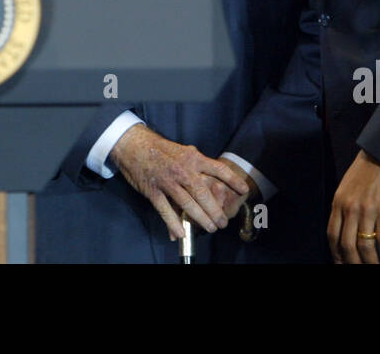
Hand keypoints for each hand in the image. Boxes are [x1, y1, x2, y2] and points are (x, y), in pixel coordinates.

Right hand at [109, 125, 249, 238]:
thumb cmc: (161, 150)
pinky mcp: (154, 191)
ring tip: (210, 228)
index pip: (218, 169)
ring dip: (201, 219)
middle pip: (204, 194)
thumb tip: (212, 174)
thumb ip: (197, 163)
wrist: (135, 146)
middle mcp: (183, 170)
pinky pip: (166, 211)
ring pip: (188, 204)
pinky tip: (181, 233)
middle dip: (216, 211)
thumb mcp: (183, 150)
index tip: (244, 190)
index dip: (233, 180)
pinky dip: (174, 224)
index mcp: (193, 158)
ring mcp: (168, 181)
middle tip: (223, 222)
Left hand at [327, 150, 379, 263]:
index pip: (332, 235)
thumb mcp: (345, 188)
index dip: (336, 254)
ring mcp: (367, 210)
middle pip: (347, 245)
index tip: (340, 263)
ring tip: (376, 266)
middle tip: (358, 269)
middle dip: (352, 263)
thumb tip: (343, 231)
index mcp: (338, 203)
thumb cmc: (365, 172)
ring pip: (364, 246)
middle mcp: (350, 208)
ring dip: (370, 262)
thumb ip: (343, 208)